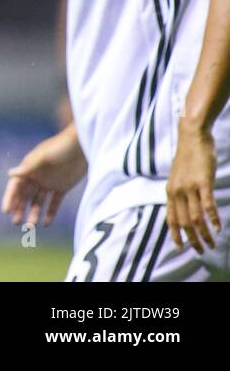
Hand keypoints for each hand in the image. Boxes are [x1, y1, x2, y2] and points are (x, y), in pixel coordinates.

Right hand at [2, 127, 87, 226]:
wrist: (82, 145)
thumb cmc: (60, 147)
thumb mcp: (43, 157)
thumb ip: (28, 167)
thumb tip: (10, 174)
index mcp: (28, 168)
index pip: (15, 186)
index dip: (10, 198)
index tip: (6, 211)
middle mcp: (36, 177)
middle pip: (25, 196)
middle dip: (19, 208)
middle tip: (15, 223)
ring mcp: (49, 182)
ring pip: (38, 201)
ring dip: (33, 213)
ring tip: (31, 227)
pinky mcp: (62, 187)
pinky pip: (54, 202)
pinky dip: (50, 212)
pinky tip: (46, 224)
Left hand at [167, 120, 221, 254]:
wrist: (192, 136)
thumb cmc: (188, 158)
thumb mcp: (178, 177)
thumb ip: (179, 193)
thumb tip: (183, 209)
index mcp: (169, 191)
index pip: (170, 218)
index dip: (175, 234)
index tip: (180, 247)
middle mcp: (177, 191)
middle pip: (183, 222)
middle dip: (192, 239)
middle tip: (201, 250)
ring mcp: (189, 187)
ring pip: (195, 217)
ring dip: (204, 233)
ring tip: (212, 243)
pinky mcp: (203, 182)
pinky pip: (207, 204)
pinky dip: (212, 218)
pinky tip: (218, 227)